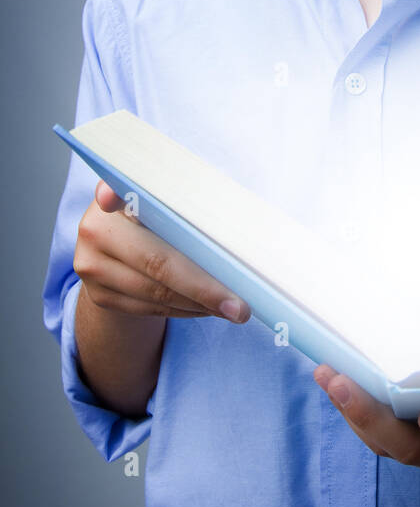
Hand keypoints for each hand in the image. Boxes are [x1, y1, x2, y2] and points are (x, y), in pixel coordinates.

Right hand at [73, 180, 250, 322]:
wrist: (115, 247)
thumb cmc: (154, 216)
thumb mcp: (160, 198)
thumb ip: (178, 197)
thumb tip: (231, 213)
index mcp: (113, 197)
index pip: (120, 195)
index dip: (115, 195)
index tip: (114, 198)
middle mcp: (94, 231)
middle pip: (156, 262)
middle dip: (204, 288)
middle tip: (240, 307)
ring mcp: (92, 268)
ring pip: (156, 293)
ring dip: (199, 304)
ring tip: (232, 309)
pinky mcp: (100, 296)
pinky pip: (150, 309)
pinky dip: (184, 310)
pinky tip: (208, 309)